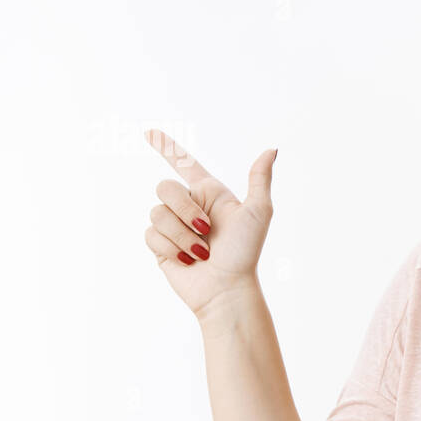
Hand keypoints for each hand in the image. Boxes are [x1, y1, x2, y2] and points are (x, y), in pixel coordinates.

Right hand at [141, 129, 278, 319]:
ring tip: (201, 253)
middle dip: (184, 210)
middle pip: (165, 188)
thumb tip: (271, 149)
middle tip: (205, 229)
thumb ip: (260, 179)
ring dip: (181, 235)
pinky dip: (171, 248)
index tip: (149, 132)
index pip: (184, 164)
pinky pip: (150, 234)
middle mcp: (189, 206)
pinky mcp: (161, 245)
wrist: (227, 288)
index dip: (167, 147)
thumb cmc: (245, 251)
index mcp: (210, 193)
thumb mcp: (258, 212)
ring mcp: (173, 225)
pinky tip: (188, 261)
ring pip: (157, 213)